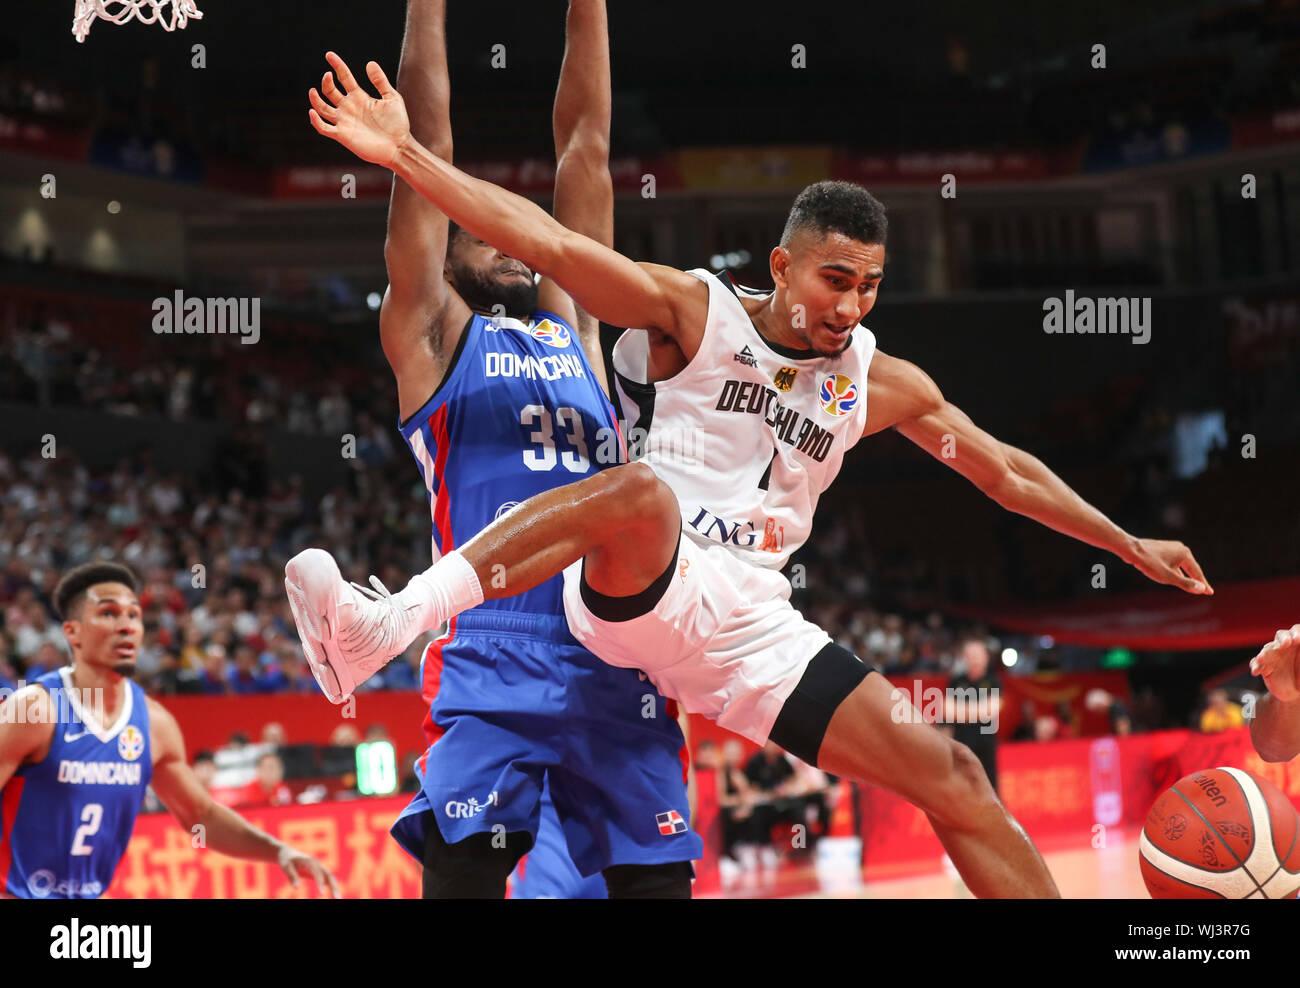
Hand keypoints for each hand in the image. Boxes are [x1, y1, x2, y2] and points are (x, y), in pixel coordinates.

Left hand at [278, 844, 341, 897]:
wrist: (288, 853)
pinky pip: (328, 879)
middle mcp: (318, 864)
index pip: (317, 873)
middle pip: (329, 875)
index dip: (320, 883)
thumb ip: (292, 876)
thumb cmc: (287, 860)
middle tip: (338, 898)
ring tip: (338, 898)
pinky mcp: (319, 872)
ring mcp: (320, 867)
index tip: (322, 894)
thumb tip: (297, 888)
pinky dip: (332, 886)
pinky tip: (335, 894)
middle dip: (334, 886)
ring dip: (335, 887)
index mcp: (310, 861)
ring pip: (330, 877)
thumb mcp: (286, 867)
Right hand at [308, 51, 409, 168]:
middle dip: (326, 82)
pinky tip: (313, 112)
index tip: (329, 55)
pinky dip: (316, 121)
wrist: (399, 147)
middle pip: (330, 91)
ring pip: (322, 108)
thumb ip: (380, 81)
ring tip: (313, 90)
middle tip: (328, 75)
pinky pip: (324, 128)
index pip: (344, 77)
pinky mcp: (343, 135)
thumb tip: (370, 63)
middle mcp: (349, 107)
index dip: (337, 65)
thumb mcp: (392, 98)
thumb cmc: (398, 124)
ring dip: (315, 99)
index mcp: (359, 96)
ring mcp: (344, 121)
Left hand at [1125, 537, 1211, 594]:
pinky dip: (1177, 571)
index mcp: (1185, 554)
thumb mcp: (1168, 577)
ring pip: (1182, 566)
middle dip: (1197, 580)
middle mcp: (1181, 548)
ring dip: (1187, 576)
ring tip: (1194, 586)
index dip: (1203, 584)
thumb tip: (1202, 589)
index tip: (1210, 593)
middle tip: (1205, 591)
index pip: (1197, 572)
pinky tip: (1177, 577)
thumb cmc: (1149, 563)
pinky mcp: (1164, 549)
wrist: (1131, 550)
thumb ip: (1185, 583)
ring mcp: (1172, 548)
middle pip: (1191, 568)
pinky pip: (1174, 563)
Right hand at [1250, 625, 1299, 703]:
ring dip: (1265, 654)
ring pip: (1267, 650)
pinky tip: (1256, 671)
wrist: (1295, 693)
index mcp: (1297, 644)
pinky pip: (1256, 663)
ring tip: (1262, 658)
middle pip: (1281, 636)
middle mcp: (1285, 647)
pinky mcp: (1264, 667)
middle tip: (1286, 644)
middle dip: (1283, 639)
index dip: (1297, 632)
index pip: (1296, 631)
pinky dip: (1255, 666)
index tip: (1298, 639)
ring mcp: (1274, 656)